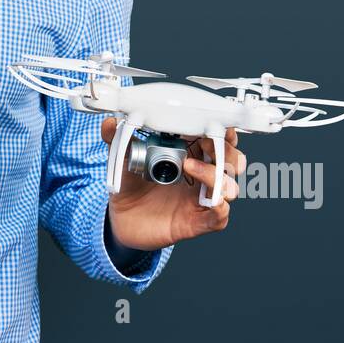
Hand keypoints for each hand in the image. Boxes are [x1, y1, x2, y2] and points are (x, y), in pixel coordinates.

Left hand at [101, 117, 244, 251]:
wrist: (121, 219)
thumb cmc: (132, 186)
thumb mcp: (123, 159)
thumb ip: (118, 140)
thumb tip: (110, 123)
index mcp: (190, 154)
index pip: (218, 139)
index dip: (223, 131)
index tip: (217, 121)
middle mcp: (201, 176)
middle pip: (232, 160)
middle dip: (228, 149)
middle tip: (208, 141)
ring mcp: (201, 198)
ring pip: (230, 187)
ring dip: (217, 174)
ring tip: (189, 165)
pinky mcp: (197, 221)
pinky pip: (220, 215)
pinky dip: (219, 205)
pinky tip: (208, 197)